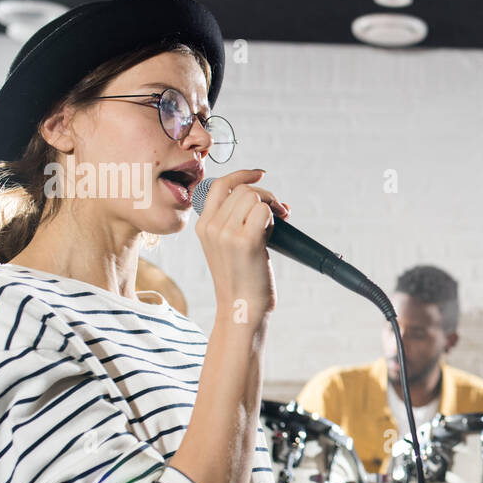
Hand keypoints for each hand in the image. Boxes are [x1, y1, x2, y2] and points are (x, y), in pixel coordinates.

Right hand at [193, 169, 284, 321]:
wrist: (241, 309)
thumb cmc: (242, 280)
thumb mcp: (227, 247)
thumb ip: (235, 222)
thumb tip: (266, 200)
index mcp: (203, 226)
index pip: (220, 184)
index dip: (243, 174)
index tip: (260, 174)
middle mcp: (211, 227)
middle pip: (243, 189)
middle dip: (266, 195)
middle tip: (280, 212)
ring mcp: (227, 234)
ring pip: (254, 197)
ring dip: (271, 205)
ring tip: (277, 223)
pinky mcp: (246, 242)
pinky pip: (265, 211)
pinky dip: (275, 217)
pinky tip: (275, 232)